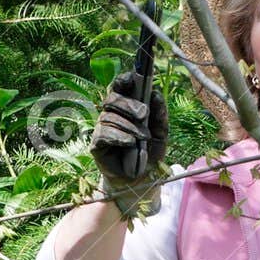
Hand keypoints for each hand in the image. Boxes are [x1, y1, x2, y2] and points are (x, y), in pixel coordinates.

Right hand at [90, 68, 168, 217]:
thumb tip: (156, 93)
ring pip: (109, 117)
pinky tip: (130, 143)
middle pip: (111, 97)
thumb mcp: (161, 133)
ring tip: (143, 137)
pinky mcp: (97, 145)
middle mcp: (112, 115)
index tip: (134, 78)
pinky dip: (119, 136)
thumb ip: (160, 113)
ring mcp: (102, 129)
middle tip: (143, 113)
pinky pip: (104, 134)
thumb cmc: (150, 153)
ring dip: (129, 126)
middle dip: (128, 104)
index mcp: (126, 107)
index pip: (119, 86)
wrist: (142, 180)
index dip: (124, 79)